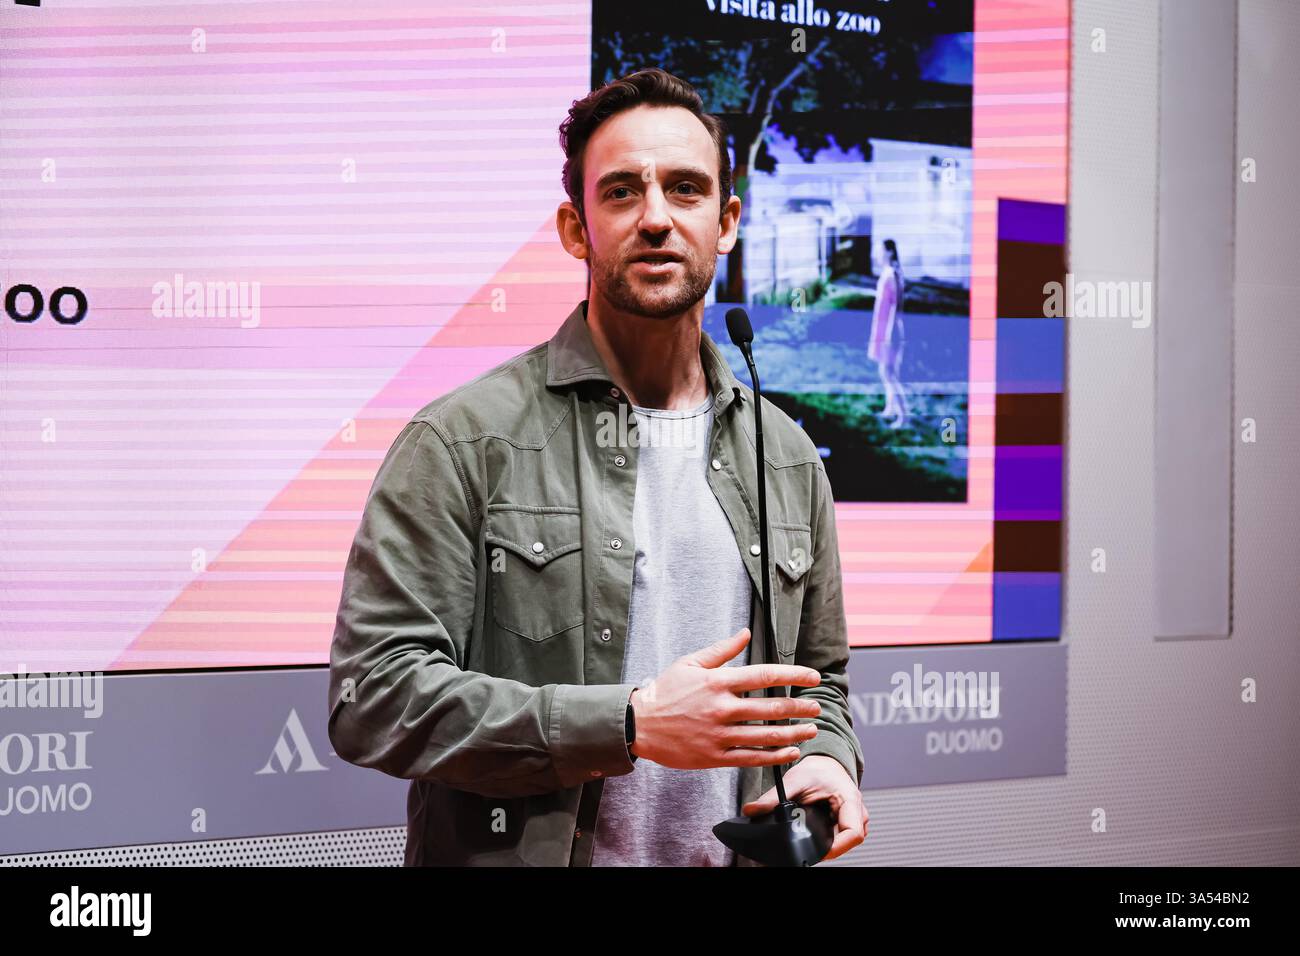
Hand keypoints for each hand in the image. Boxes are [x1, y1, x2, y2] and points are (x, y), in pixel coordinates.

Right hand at [629, 627, 822, 769]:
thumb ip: (721, 650)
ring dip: (793, 733)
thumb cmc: (665, 691)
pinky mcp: (714, 756)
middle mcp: (722, 708)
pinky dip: (774, 756)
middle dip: (800, 707)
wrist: (637, 724)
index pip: (765, 675)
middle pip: (771, 707)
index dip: (793, 675)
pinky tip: (790, 752)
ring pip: (766, 735)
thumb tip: (745, 633)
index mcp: (718, 681)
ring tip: (810, 730)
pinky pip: (751, 758)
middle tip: (816, 707)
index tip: (812, 677)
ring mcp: (719, 734)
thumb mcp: (690, 663)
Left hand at [742, 754, 867, 860]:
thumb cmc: (816, 769)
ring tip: (813, 841)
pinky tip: (819, 837)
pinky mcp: (849, 821)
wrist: (824, 763)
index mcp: (849, 799)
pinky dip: (833, 840)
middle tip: (810, 848)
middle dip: (831, 848)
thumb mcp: (794, 781)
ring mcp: (856, 817)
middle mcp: (858, 810)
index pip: (853, 833)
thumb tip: (751, 809)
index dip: (837, 848)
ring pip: (848, 841)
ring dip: (832, 844)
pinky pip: (846, 837)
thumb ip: (772, 798)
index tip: (819, 852)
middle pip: (851, 842)